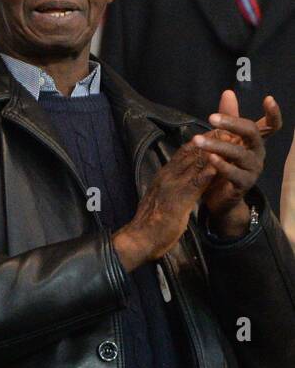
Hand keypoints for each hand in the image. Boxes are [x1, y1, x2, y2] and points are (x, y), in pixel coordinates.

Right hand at [113, 140, 215, 268]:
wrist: (140, 239)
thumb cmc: (151, 223)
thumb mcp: (162, 199)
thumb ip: (171, 187)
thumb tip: (181, 181)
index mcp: (163, 176)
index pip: (183, 154)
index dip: (200, 142)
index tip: (215, 132)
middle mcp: (167, 176)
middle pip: (190, 154)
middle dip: (209, 141)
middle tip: (227, 128)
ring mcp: (172, 187)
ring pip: (194, 164)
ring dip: (212, 152)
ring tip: (228, 142)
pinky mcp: (178, 200)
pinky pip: (196, 184)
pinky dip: (208, 173)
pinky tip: (220, 166)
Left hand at [194, 90, 279, 236]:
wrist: (221, 197)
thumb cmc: (224, 163)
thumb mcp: (225, 139)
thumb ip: (228, 117)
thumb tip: (228, 92)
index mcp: (254, 141)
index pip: (271, 126)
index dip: (273, 113)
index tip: (268, 99)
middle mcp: (257, 153)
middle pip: (253, 134)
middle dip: (233, 123)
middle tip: (211, 117)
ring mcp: (252, 169)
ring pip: (239, 154)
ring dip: (218, 145)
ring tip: (197, 140)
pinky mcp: (243, 184)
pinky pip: (234, 174)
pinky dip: (221, 165)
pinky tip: (209, 158)